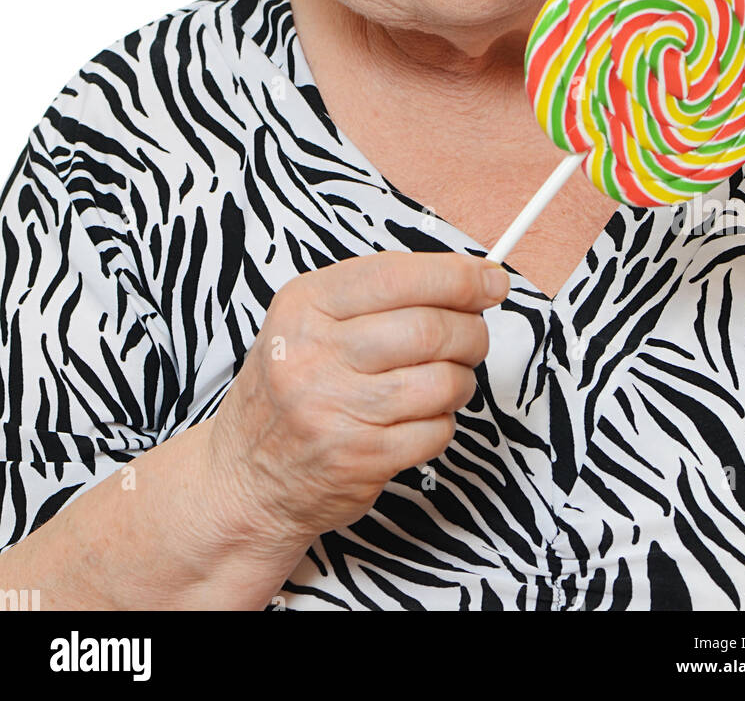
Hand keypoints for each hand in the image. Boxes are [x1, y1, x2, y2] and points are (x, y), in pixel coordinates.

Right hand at [203, 250, 508, 551]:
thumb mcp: (309, 319)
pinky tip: (420, 417)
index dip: (459, 276)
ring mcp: (336, 410)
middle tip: (474, 335)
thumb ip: (379, 292)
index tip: (492, 281)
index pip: (398, 276)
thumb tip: (469, 278)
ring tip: (446, 379)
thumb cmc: (292, 385)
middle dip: (472, 330)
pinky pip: (436, 430)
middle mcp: (315, 354)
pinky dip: (443, 422)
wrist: (246, 476)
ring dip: (461, 379)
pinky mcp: (360, 459)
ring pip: (442, 381)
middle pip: (430, 328)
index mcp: (305, 305)